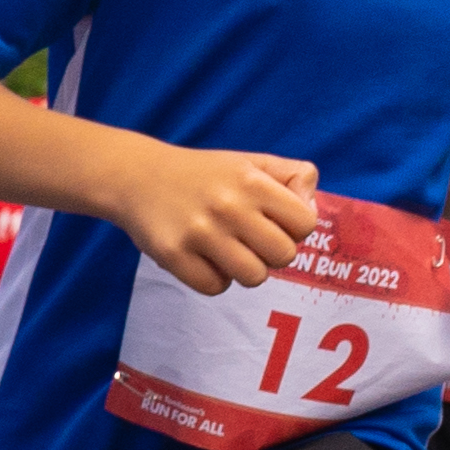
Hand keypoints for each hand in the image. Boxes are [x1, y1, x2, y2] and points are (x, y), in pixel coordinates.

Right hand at [109, 145, 322, 295]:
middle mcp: (228, 206)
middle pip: (284, 256)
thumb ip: (294, 177)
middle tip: (252, 241)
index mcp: (252, 181)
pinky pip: (215, 288)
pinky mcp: (173, 255)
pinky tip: (204, 259)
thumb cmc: (206, 175)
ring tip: (230, 251)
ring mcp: (199, 232)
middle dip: (273, 253)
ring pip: (254, 277)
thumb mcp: (252, 161)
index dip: (295, 229)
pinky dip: (214, 279)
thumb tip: (311, 209)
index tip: (275, 223)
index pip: (305, 224)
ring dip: (246, 270)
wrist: (137, 176)